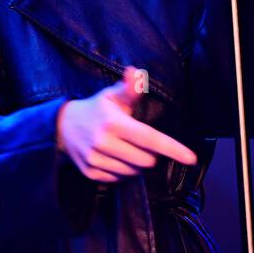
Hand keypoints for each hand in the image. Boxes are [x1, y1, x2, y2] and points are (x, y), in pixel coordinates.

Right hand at [56, 66, 198, 181]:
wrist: (63, 126)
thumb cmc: (97, 109)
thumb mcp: (113, 95)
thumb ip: (130, 88)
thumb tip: (137, 72)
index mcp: (113, 122)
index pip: (150, 139)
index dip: (172, 149)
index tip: (191, 158)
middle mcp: (103, 142)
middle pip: (146, 160)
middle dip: (151, 154)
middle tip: (141, 143)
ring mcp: (95, 159)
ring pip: (133, 172)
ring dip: (137, 164)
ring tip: (126, 149)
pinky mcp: (90, 173)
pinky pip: (119, 180)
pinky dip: (123, 172)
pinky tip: (116, 158)